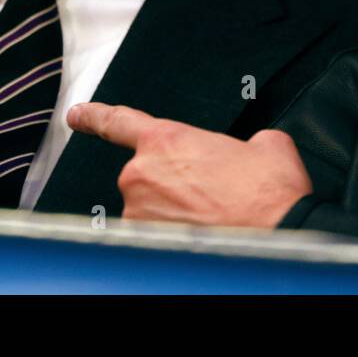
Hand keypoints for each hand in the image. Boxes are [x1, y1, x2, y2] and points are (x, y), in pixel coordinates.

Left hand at [67, 102, 312, 227]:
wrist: (280, 234)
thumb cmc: (270, 193)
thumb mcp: (265, 145)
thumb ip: (240, 142)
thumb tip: (248, 152)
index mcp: (166, 139)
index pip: (117, 122)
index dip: (94, 117)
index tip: (77, 115)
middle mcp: (142, 174)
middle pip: (146, 175)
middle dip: (172, 184)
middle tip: (209, 194)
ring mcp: (140, 212)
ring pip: (150, 208)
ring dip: (174, 212)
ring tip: (212, 216)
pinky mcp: (146, 241)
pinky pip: (156, 233)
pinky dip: (176, 233)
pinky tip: (205, 233)